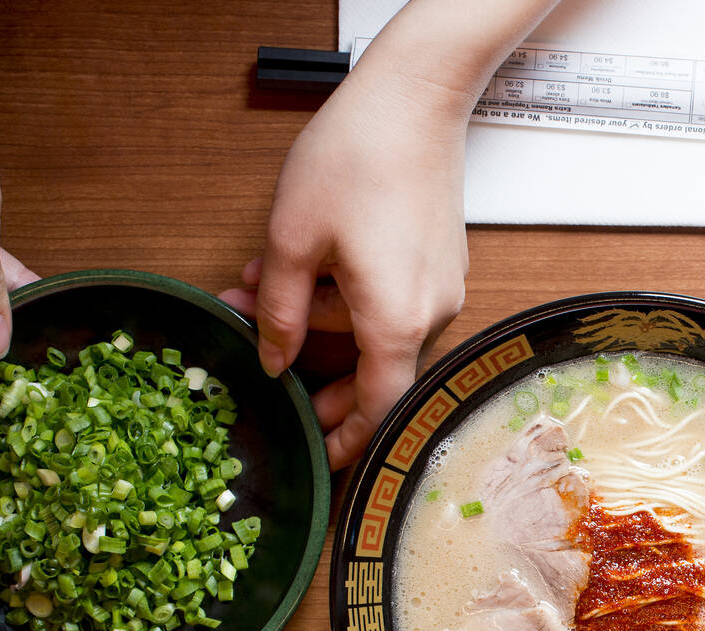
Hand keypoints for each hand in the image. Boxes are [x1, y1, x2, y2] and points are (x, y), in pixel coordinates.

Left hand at [220, 68, 468, 470]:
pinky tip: (313, 266)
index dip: (350, 442)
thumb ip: (277, 311)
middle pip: (375, 370)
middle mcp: (431, 313)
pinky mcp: (442, 264)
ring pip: (379, 331)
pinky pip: (394, 301)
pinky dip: (352, 298)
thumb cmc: (356, 158)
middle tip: (276, 377)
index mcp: (394, 320)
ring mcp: (442, 289)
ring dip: (323, 321)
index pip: (378, 409)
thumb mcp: (291, 240)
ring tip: (262, 286)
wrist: (414, 98)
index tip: (324, 458)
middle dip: (319, 373)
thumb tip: (273, 359)